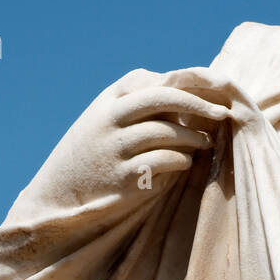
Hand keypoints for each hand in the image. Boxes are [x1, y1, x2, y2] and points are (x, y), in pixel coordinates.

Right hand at [7, 68, 232, 220]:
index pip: (155, 82)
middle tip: (221, 113)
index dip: (188, 86)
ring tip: (204, 142)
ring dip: (193, 137)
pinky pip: (164, 161)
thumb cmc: (90, 156)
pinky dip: (180, 160)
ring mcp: (116, 149)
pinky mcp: (124, 178)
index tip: (212, 92)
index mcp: (108, 101)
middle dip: (198, 103)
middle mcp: (110, 120)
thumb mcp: (102, 120)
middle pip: (164, 98)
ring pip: (167, 131)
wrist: (57, 196)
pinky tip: (184, 162)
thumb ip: (135, 104)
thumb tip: (182, 88)